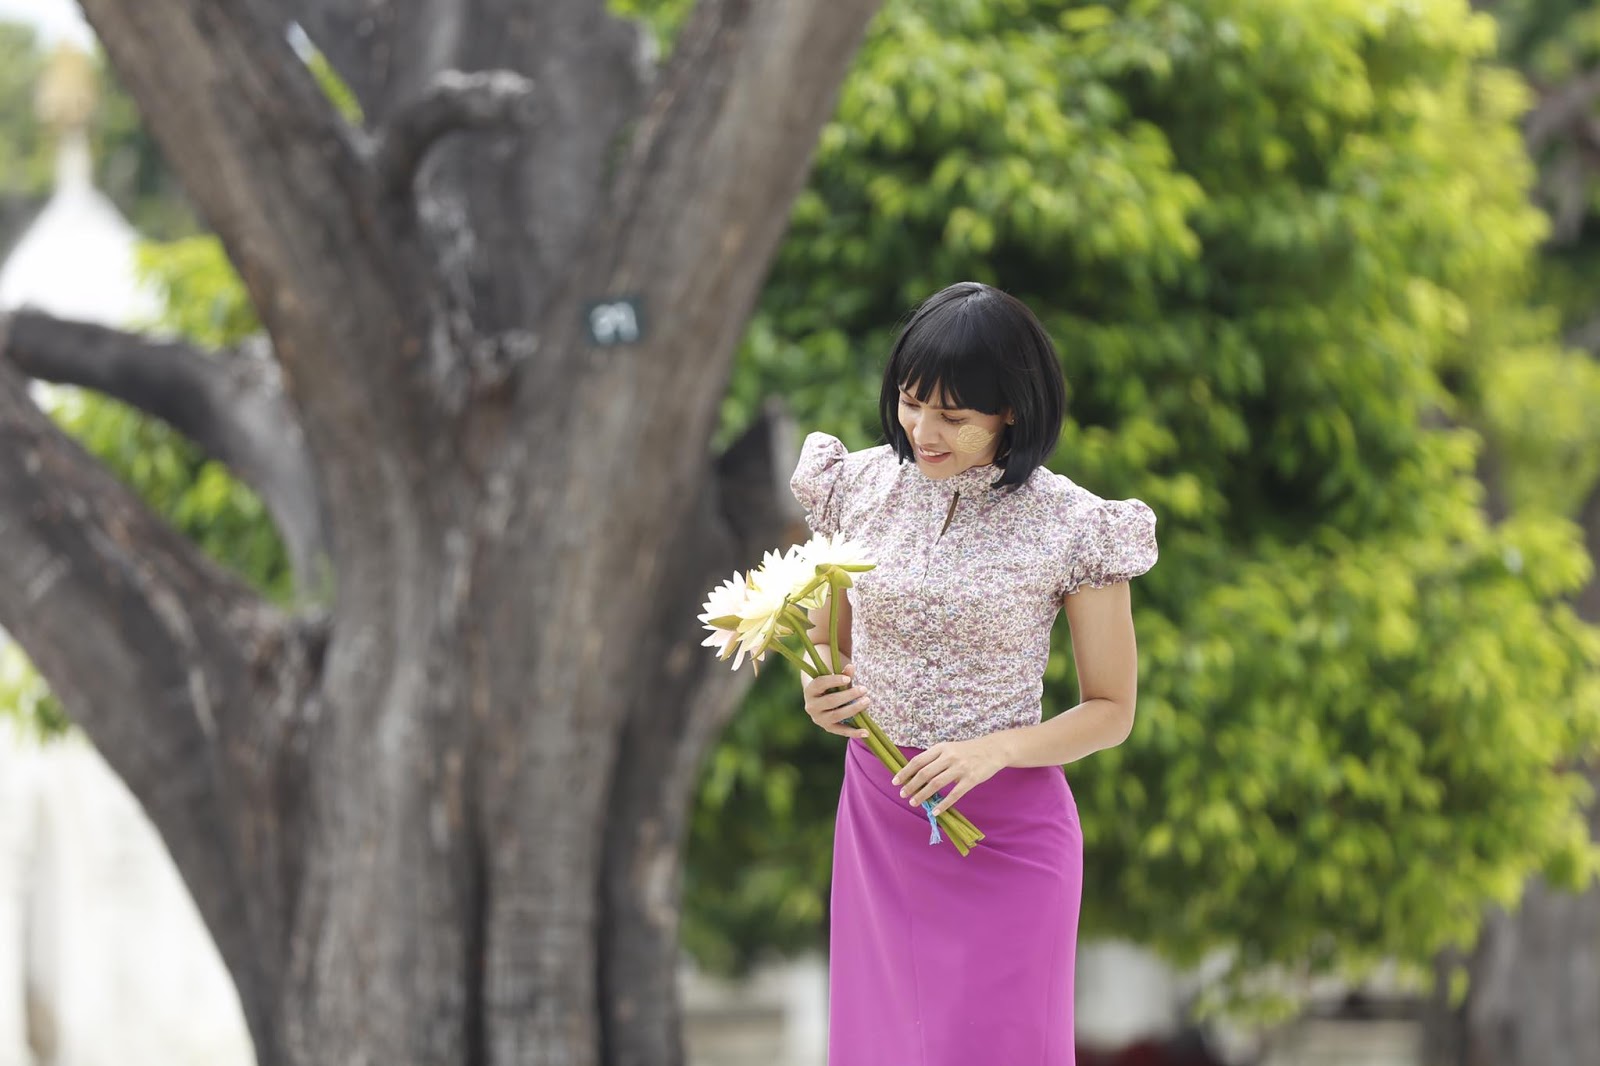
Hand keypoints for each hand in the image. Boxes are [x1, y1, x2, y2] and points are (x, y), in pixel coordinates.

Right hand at [801, 659, 871, 740]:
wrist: (821, 703)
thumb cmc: (830, 688)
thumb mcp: (834, 680)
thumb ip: (843, 674)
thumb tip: (850, 666)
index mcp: (810, 690)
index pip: (820, 683)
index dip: (834, 680)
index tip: (848, 679)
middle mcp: (811, 706)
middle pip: (831, 700)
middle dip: (848, 695)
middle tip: (864, 689)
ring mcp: (819, 719)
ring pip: (837, 715)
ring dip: (853, 709)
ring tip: (867, 701)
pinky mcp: (828, 728)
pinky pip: (842, 731)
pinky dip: (854, 732)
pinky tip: (866, 732)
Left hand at [891, 735, 1007, 815]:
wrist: (993, 749)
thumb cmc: (968, 750)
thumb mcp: (949, 748)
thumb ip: (934, 758)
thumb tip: (915, 774)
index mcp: (941, 748)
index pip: (918, 761)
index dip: (905, 772)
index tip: (895, 781)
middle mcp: (949, 757)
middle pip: (924, 773)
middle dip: (911, 786)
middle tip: (903, 794)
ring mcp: (960, 768)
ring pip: (936, 784)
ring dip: (923, 795)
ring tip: (914, 802)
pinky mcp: (971, 779)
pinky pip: (954, 794)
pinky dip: (943, 804)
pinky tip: (935, 811)